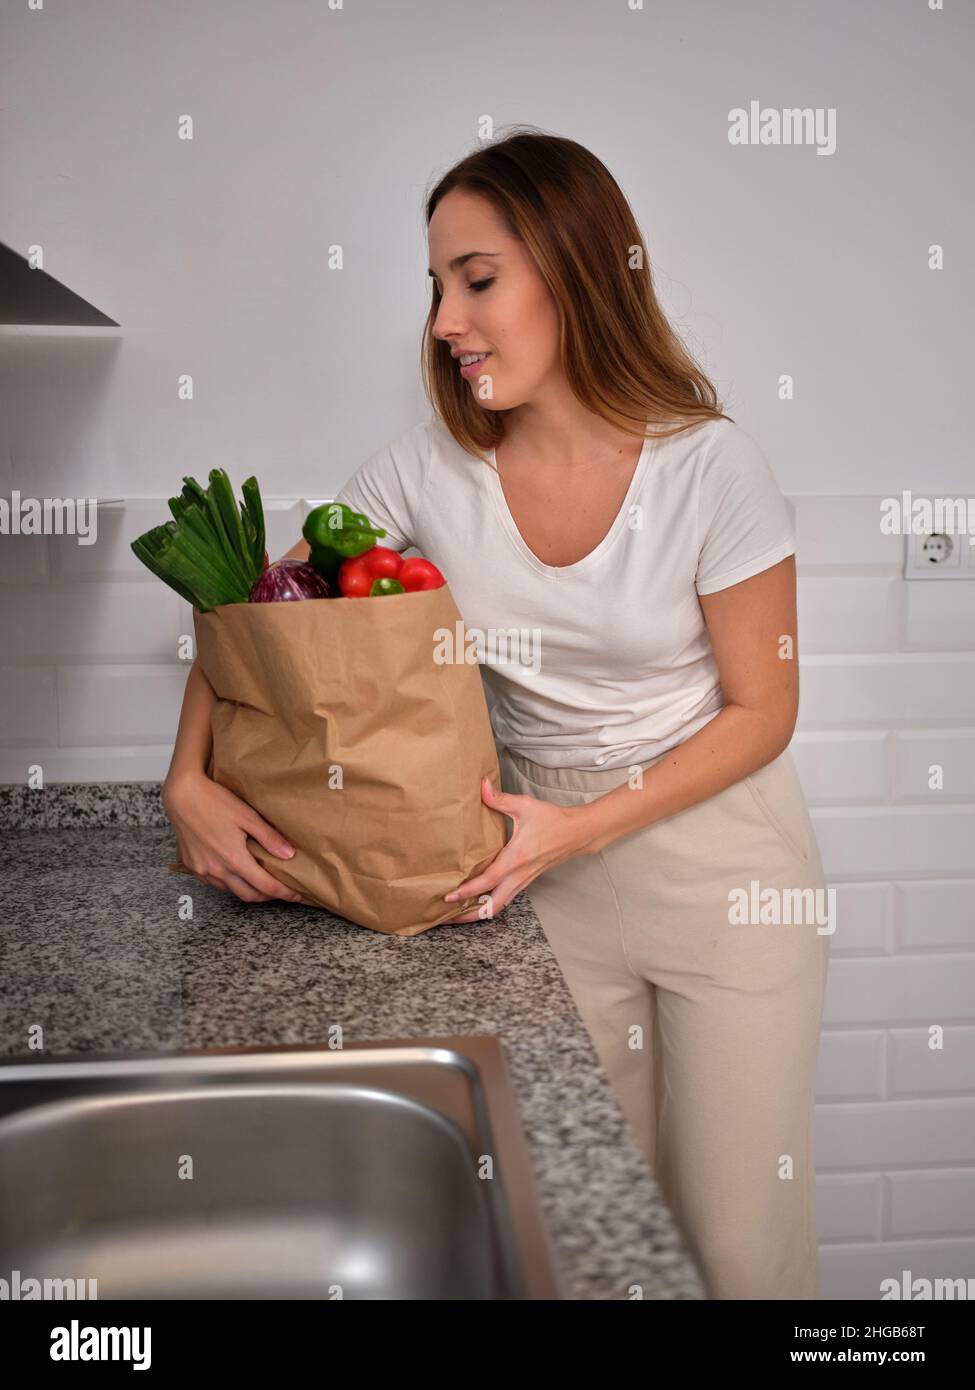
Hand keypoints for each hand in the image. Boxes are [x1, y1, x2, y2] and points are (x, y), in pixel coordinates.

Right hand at [162, 771, 303, 903]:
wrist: (182, 795)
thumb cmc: (215, 801)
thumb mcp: (247, 816)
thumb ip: (269, 838)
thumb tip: (289, 855)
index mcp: (234, 860)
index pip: (266, 886)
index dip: (284, 893)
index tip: (297, 895)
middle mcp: (217, 870)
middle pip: (249, 895)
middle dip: (268, 897)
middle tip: (282, 891)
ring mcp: (202, 870)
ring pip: (230, 890)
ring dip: (248, 890)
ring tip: (261, 881)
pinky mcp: (191, 865)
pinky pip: (214, 883)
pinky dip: (228, 883)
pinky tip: (235, 873)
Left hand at [441, 775, 590, 923]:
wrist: (577, 833)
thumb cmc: (552, 820)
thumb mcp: (525, 806)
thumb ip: (500, 799)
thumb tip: (482, 785)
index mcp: (516, 858)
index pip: (488, 881)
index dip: (468, 891)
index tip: (449, 896)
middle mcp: (519, 874)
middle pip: (493, 906)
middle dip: (470, 914)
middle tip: (448, 917)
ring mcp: (524, 880)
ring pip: (500, 905)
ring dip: (480, 912)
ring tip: (459, 913)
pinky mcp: (526, 880)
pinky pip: (506, 898)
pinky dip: (491, 904)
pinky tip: (479, 900)